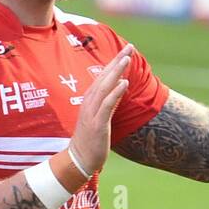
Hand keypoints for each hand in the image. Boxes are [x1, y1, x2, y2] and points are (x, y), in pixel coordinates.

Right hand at [67, 43, 133, 175]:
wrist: (79, 160)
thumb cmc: (90, 141)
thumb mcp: (99, 118)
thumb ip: (108, 102)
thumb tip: (119, 87)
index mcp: (89, 102)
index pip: (102, 78)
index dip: (113, 63)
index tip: (126, 51)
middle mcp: (89, 104)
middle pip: (103, 78)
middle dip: (116, 61)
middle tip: (129, 47)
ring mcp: (92, 113)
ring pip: (104, 88)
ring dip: (116, 72)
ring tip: (127, 58)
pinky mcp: (97, 124)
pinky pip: (107, 105)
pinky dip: (115, 93)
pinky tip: (124, 83)